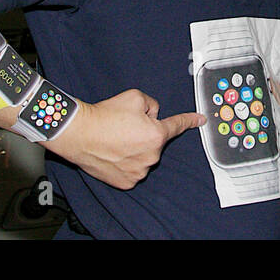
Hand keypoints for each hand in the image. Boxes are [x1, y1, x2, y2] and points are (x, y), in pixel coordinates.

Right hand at [49, 89, 204, 189]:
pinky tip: (112, 153)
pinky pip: (132, 169)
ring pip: (143, 155)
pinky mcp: (126, 182)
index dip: (190, 120)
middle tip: (124, 126)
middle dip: (144, 132)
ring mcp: (139, 171)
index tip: (200, 120)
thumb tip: (153, 115)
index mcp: (157, 134)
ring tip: (114, 140)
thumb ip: (152, 105)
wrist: (80, 133)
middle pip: (154, 139)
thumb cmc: (105, 115)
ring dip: (134, 148)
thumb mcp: (134, 97)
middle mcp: (151, 156)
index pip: (177, 125)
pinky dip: (125, 162)